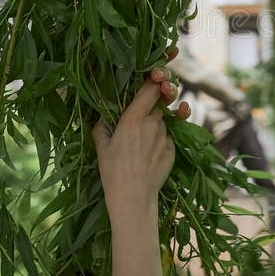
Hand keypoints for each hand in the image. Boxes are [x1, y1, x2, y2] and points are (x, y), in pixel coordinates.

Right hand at [93, 49, 190, 219]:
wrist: (133, 197)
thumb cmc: (113, 171)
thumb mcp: (101, 147)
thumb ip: (101, 127)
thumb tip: (101, 118)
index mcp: (134, 118)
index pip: (150, 89)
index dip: (153, 80)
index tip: (153, 78)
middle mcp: (153, 123)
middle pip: (157, 105)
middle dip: (151, 107)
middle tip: (139, 119)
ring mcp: (165, 136)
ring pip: (163, 122)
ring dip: (154, 126)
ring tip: (139, 146)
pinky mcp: (173, 149)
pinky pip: (167, 138)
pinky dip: (160, 141)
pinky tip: (148, 156)